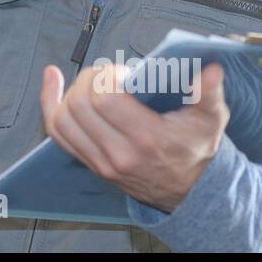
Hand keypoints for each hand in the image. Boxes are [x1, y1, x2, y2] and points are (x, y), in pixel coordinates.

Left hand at [40, 59, 228, 212]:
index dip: (106, 75)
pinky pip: (57, 133)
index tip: (121, 71)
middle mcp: (120, 154)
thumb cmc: (197, 149)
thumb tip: (211, 70)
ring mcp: (102, 162)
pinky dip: (50, 105)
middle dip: (88, 79)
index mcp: (148, 138)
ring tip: (89, 81)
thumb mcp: (211, 119)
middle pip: (79, 105)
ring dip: (69, 92)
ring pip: (62, 119)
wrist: (191, 191)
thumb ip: (209, 93)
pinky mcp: (91, 164)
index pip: (104, 98)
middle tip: (107, 74)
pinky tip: (53, 83)